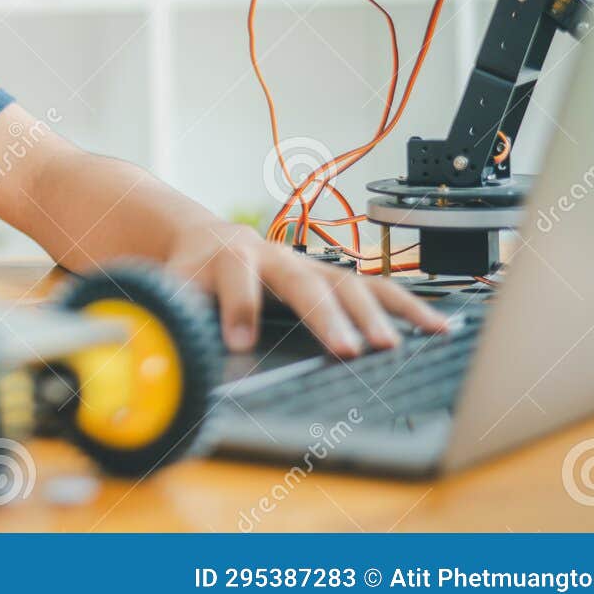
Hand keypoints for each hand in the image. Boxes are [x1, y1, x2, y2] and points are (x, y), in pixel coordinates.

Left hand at [161, 221, 449, 357]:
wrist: (200, 238)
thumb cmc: (186, 272)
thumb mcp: (167, 290)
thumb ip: (165, 318)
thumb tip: (155, 355)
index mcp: (226, 256)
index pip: (234, 278)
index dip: (237, 308)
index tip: (238, 342)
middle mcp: (274, 255)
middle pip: (303, 280)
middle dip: (325, 315)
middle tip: (347, 349)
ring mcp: (308, 264)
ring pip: (348, 283)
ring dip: (374, 315)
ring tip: (395, 346)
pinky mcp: (332, 277)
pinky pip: (377, 289)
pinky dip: (408, 307)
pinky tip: (438, 328)